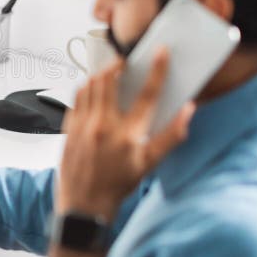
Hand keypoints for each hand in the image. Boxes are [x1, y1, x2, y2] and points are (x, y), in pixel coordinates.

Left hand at [58, 48, 194, 221]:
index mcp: (129, 135)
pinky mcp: (68, 128)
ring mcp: (83, 126)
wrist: (84, 204)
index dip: (157, 70)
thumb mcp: (150, 164)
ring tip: (110, 74)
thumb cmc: (119, 184)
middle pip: (109, 80)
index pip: (147, 94)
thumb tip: (189, 110)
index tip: (161, 51)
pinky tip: (93, 92)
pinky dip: (85, 89)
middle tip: (126, 61)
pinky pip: (76, 98)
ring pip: (89, 85)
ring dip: (100, 75)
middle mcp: (104, 126)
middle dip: (119, 64)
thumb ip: (171, 136)